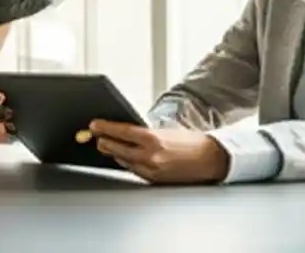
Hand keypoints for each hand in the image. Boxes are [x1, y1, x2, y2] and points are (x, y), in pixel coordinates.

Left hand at [89, 120, 229, 184]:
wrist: (210, 159)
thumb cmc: (191, 142)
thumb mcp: (166, 131)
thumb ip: (145, 134)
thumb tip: (124, 133)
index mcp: (154, 138)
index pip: (122, 132)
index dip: (105, 128)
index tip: (94, 125)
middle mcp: (150, 155)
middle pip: (117, 148)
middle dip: (104, 141)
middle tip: (95, 136)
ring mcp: (151, 170)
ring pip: (123, 160)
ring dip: (114, 152)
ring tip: (106, 145)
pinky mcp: (154, 180)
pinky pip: (134, 170)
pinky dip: (127, 162)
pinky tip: (122, 157)